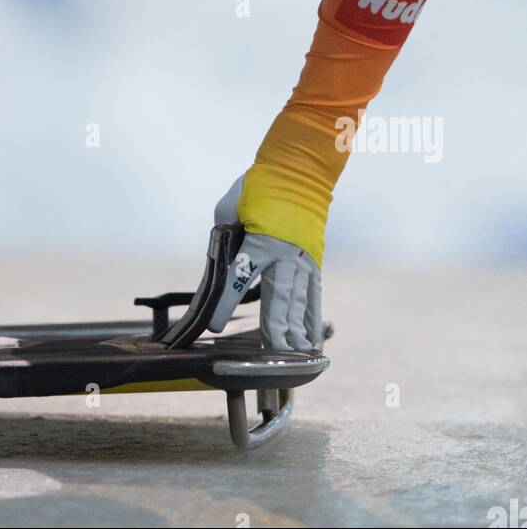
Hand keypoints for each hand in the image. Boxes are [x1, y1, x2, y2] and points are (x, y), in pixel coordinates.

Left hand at [208, 176, 321, 350]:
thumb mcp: (230, 206)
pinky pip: (314, 295)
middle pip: (279, 299)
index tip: (214, 326)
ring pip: (299, 302)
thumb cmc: (258, 186)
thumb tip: (219, 259)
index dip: (226, 304)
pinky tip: (311, 340)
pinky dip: (312, 319)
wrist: (298, 172)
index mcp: (261, 239)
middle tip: (268, 356)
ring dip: (294, 331)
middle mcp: (286, 254)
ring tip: (290, 356)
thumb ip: (224, 234)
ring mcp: (304, 259)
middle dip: (273, 330)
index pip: (240, 278)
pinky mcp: (314, 261)